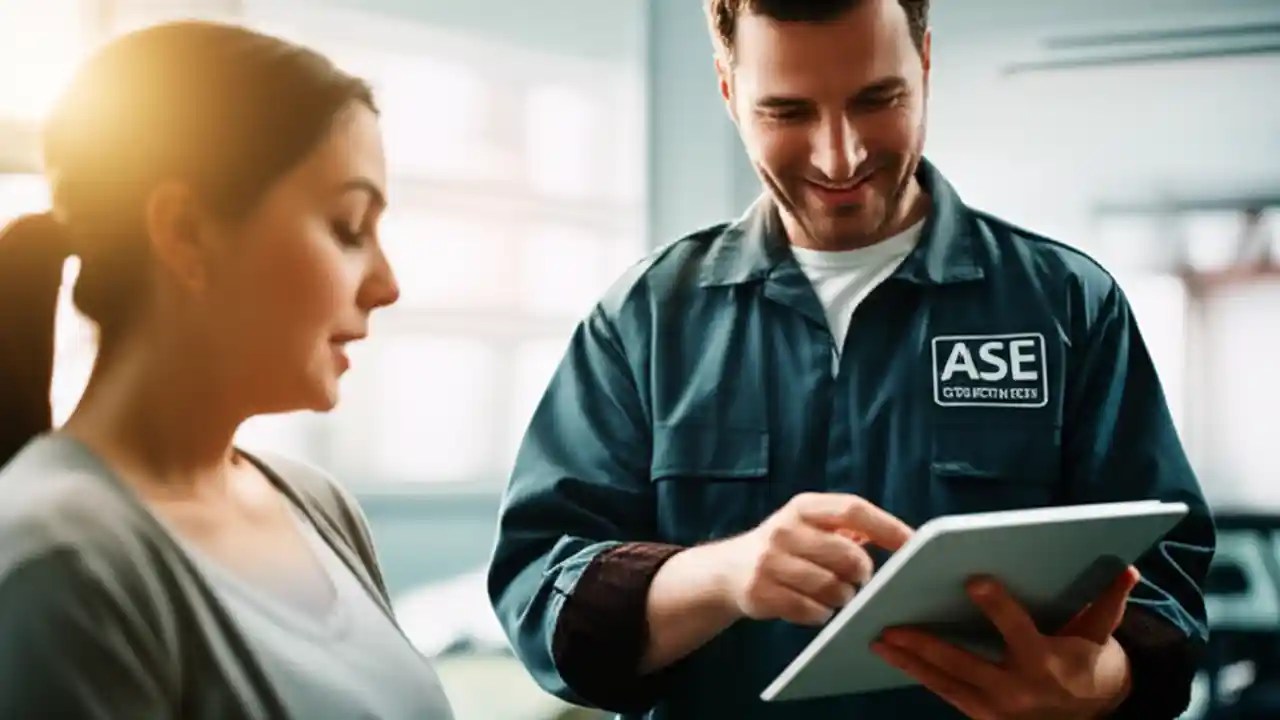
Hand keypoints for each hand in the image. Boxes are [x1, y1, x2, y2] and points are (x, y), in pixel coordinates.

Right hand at [715, 493, 912, 625]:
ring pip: (832, 587)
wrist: (726, 571)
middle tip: (859, 579)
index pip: (852, 509)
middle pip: (848, 554)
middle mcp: (784, 530)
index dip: (886, 527)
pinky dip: (821, 614)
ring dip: (842, 597)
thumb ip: (847, 526)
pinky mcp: (761, 593)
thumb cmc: (783, 547)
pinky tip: (815, 607)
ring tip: (836, 594)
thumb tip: (900, 537)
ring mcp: (770, 562)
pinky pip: (811, 611)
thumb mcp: (807, 524)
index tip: (911, 544)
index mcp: (802, 507)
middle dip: (862, 572)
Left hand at [872, 566, 1140, 718]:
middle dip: (928, 645)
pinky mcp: (983, 718)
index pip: (1018, 630)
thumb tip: (1128, 568)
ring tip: (879, 640)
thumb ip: (1108, 603)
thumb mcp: (1100, 634)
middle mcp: (1019, 689)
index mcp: (1047, 661)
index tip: (974, 580)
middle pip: (966, 664)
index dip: (997, 606)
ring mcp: (998, 708)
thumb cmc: (1087, 661)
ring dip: (911, 663)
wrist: (1089, 716)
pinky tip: (893, 657)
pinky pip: (946, 694)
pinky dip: (919, 676)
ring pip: (946, 683)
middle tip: (893, 624)